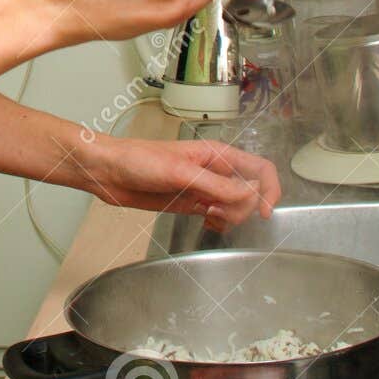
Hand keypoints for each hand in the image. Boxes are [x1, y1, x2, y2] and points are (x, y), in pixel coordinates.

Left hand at [81, 135, 281, 231]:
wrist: (109, 172)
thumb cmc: (138, 159)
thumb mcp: (180, 171)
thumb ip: (216, 185)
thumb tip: (249, 194)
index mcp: (217, 154)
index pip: (260, 168)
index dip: (269, 189)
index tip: (264, 211)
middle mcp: (214, 171)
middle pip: (250, 192)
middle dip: (243, 208)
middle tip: (219, 213)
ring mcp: (204, 188)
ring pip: (235, 207)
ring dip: (230, 217)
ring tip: (209, 217)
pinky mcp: (191, 203)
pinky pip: (218, 216)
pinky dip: (219, 224)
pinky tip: (207, 224)